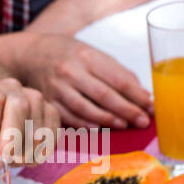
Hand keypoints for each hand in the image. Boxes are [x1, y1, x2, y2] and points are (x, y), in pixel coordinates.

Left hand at [0, 78, 60, 163]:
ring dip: (28, 150)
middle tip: (4, 160)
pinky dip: (43, 150)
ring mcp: (34, 98)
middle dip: (12, 141)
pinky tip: (29, 156)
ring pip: (39, 120)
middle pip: (20, 107)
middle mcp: (11, 88)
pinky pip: (54, 131)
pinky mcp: (50, 111)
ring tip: (15, 161)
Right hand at [19, 34, 150, 129]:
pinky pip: (69, 117)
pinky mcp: (48, 101)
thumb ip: (119, 74)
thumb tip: (144, 97)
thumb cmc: (71, 55)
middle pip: (104, 95)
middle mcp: (71, 71)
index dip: (137, 96)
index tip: (152, 107)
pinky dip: (85, 125)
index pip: (118, 79)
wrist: (31, 54)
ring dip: (108, 120)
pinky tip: (100, 129)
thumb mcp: (95, 55)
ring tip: (125, 125)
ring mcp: (57, 87)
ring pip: (86, 108)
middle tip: (143, 122)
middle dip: (127, 110)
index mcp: (88, 56)